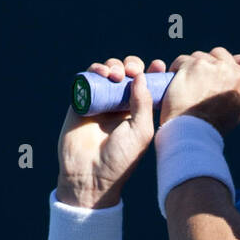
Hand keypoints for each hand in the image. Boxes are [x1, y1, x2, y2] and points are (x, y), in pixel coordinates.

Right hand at [56, 54, 165, 207]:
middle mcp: (119, 105)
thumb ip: (143, 103)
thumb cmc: (121, 158)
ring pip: (108, 72)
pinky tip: (103, 73)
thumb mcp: (141, 132)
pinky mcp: (81, 101)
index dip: (152, 73)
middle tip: (132, 71)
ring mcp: (100, 102)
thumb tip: (141, 76)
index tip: (158, 65)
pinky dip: (95, 70)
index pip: (146, 86)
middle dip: (132, 66)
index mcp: (137, 113)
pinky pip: (87, 78)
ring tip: (116, 75)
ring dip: (114, 66)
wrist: (90, 174)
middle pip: (127, 74)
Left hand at [159, 47, 239, 135]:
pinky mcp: (194, 64)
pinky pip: (183, 60)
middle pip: (221, 53)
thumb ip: (237, 89)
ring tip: (188, 88)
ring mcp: (214, 66)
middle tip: (201, 81)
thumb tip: (229, 76)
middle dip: (210, 62)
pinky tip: (176, 84)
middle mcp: (234, 72)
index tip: (230, 64)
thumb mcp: (236, 109)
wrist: (193, 131)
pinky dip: (177, 70)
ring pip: (200, 56)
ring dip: (192, 67)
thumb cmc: (212, 126)